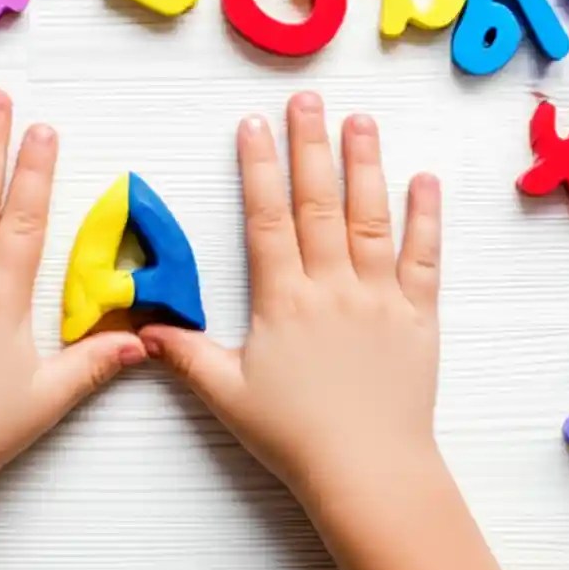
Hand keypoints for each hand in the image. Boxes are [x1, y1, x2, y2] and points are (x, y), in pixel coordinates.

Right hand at [139, 91, 441, 499]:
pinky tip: (424, 180)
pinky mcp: (417, 316)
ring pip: (371, 218)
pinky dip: (426, 217)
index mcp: (283, 302)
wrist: (366, 470)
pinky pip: (424, 258)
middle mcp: (332, 288)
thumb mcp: (227, 396)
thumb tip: (143, 329)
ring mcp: (379, 297)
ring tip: (359, 120)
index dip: (258, 169)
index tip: (252, 127)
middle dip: (309, 147)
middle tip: (306, 100)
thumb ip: (187, 355)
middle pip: (318, 204)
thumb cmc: (294, 436)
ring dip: (365, 165)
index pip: (267, 221)